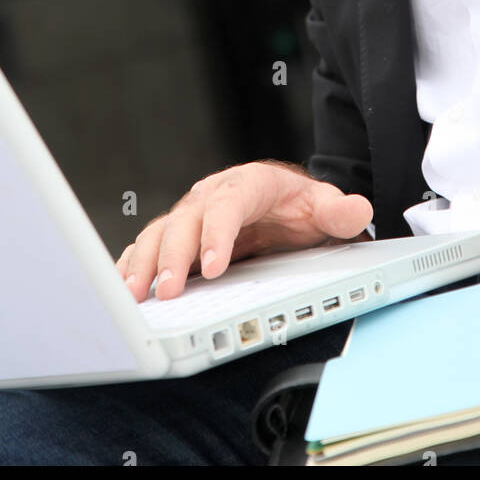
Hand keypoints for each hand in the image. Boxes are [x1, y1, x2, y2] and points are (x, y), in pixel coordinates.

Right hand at [115, 159, 372, 301]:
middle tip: (166, 292)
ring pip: (160, 232)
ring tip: (134, 293)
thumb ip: (339, 210)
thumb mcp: (322, 206)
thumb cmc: (296, 205)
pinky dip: (132, 263)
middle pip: (185, 221)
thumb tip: (357, 208)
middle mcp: (212, 196)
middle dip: (172, 256)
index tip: (212, 267)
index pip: (227, 205)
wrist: (281, 202)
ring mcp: (192, 216)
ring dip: (144, 262)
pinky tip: (122, 285)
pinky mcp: (179, 236)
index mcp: (247, 185)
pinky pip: (149, 245)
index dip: (217, 235)